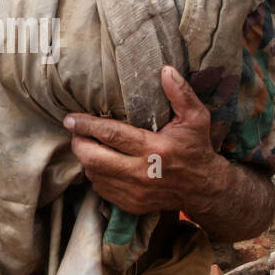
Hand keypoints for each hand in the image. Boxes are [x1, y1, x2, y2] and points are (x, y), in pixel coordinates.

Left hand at [63, 65, 222, 217]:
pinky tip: (102, 163)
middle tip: (76, 132)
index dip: (86, 125)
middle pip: (94, 158)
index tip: (70, 119)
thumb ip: (181, 94)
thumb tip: (166, 70)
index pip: (111, 135)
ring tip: (89, 144)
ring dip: (86, 159)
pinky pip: (101, 189)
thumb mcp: (196, 118)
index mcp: (155, 149)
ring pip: (94, 175)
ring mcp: (135, 192)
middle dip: (79, 143)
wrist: (203, 189)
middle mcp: (142, 172)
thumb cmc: (196, 148)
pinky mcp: (131, 204)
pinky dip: (96, 175)